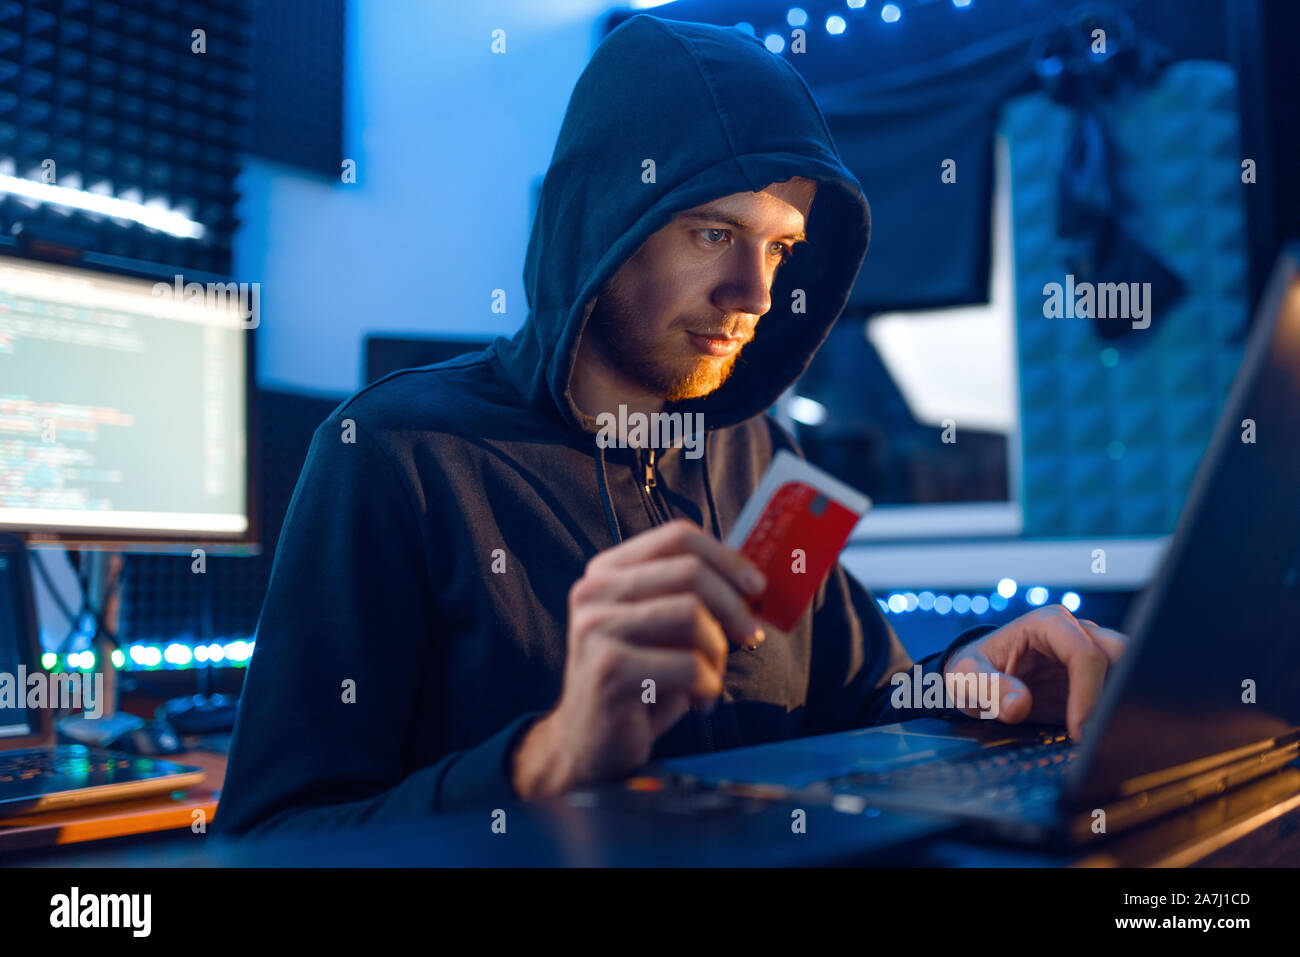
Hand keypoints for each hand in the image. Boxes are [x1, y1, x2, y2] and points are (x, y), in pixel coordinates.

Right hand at [511, 518, 766, 799]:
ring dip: (717, 650)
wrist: (590, 745)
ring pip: (691, 615)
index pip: (677, 536)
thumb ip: (692, 598)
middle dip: (733, 605)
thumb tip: (754, 578)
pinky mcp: (607, 669)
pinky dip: (708, 686)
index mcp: (607, 571)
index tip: (757, 586)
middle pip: (689, 572)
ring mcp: (595, 628)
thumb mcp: (665, 630)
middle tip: (750, 634)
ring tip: (711, 676)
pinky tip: (699, 702)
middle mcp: (593, 591)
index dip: (726, 557)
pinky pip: (688, 665)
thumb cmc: (640, 683)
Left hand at [942, 605, 1127, 741]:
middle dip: (1120, 693)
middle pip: (1121, 657)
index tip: (1080, 730)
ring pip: (1129, 672)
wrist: (974, 679)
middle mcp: (1076, 634)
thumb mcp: (966, 679)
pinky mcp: (1095, 681)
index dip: (1089, 693)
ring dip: (1122, 703)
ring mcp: (1089, 656)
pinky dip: (1117, 713)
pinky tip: (1105, 738)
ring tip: (1106, 738)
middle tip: (1103, 734)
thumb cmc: (971, 671)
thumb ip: (988, 689)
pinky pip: (1120, 693)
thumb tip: (1019, 705)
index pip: (1085, 655)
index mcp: (1049, 624)